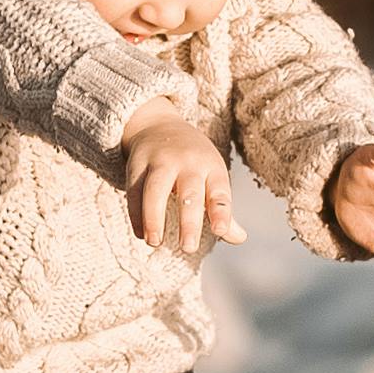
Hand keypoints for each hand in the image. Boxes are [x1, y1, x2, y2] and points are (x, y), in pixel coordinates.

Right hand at [123, 108, 239, 257]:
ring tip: (155, 242)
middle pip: (189, 192)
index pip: (219, 191)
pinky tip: (141, 233)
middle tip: (189, 247)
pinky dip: (136, 213)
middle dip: (189, 221)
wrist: (159, 125)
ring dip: (154, 218)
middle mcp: (188, 162)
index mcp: (212, 167)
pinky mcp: (137, 163)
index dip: (221, 211)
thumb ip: (221, 209)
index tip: (220, 231)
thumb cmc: (193, 162)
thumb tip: (239, 238)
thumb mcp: (212, 176)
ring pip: (155, 190)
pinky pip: (134, 190)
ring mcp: (161, 161)